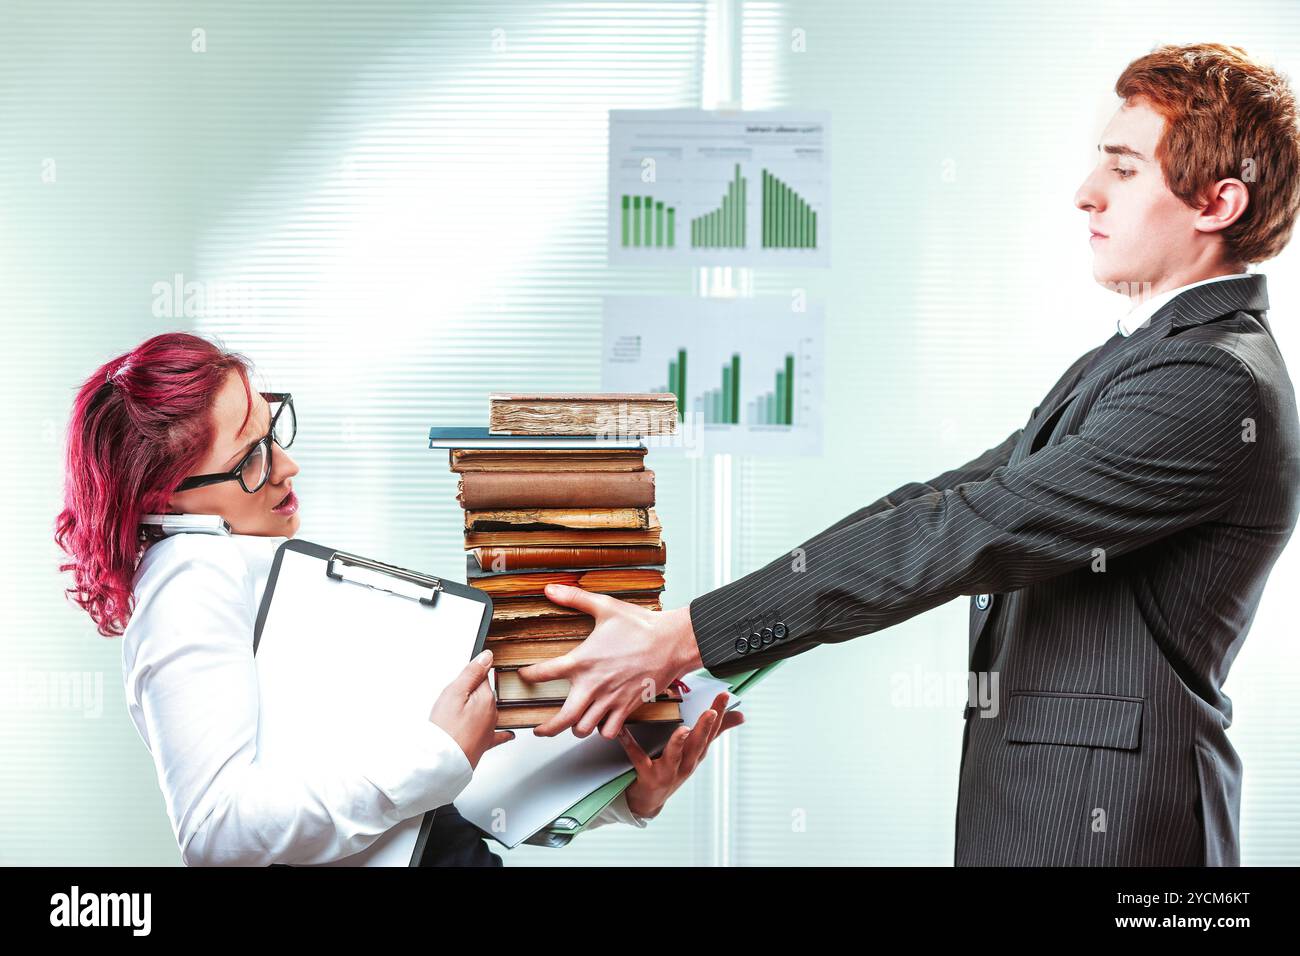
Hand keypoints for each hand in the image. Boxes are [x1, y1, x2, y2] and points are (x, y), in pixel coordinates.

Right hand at [429, 649, 514, 767]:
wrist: (442, 763)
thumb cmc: (445, 730)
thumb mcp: (454, 693)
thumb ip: (472, 673)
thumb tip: (487, 656)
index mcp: (487, 699)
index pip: (483, 678)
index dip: (472, 675)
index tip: (468, 673)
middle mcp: (493, 714)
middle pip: (484, 695)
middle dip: (473, 693)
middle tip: (455, 696)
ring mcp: (489, 730)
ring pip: (486, 712)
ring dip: (478, 709)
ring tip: (460, 712)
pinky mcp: (484, 745)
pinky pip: (497, 736)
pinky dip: (501, 733)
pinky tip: (508, 735)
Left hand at [516, 584, 704, 738]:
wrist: (671, 642)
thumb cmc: (641, 626)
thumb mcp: (605, 606)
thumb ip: (575, 598)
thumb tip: (550, 589)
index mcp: (582, 661)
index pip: (544, 674)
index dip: (529, 676)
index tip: (525, 676)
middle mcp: (593, 685)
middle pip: (562, 719)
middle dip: (546, 729)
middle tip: (539, 729)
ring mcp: (611, 699)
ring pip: (584, 729)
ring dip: (576, 728)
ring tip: (573, 723)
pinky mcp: (627, 707)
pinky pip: (610, 731)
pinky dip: (603, 731)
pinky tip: (601, 722)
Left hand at [619, 692, 743, 819]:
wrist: (650, 800)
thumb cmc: (675, 769)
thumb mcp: (697, 752)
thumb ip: (716, 732)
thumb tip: (741, 716)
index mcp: (697, 754)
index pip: (712, 732)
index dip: (719, 714)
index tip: (724, 695)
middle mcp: (686, 764)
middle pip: (698, 744)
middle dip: (705, 728)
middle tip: (711, 711)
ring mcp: (668, 772)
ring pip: (675, 755)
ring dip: (679, 742)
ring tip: (683, 729)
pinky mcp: (648, 776)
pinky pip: (639, 758)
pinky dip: (630, 744)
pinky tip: (623, 731)